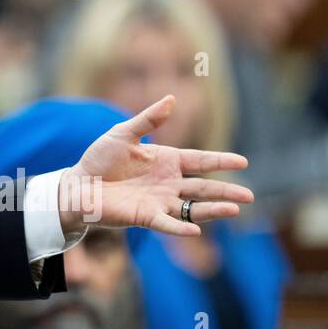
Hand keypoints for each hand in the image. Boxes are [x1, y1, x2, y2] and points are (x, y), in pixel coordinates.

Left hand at [58, 95, 253, 236]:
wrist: (78, 183)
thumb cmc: (100, 158)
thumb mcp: (123, 134)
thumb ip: (148, 120)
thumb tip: (171, 98)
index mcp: (166, 161)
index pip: (200, 161)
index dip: (220, 161)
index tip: (243, 162)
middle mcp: (168, 183)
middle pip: (202, 187)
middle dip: (226, 191)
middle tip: (249, 196)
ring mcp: (159, 201)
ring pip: (192, 207)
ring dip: (213, 210)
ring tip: (234, 210)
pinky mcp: (145, 217)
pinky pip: (166, 224)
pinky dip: (180, 228)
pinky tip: (195, 230)